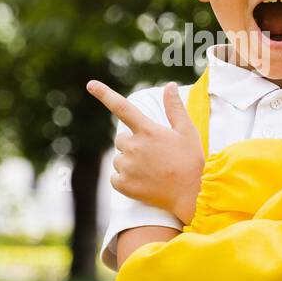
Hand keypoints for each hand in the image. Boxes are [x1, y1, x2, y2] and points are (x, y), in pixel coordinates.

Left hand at [87, 79, 205, 224]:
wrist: (191, 195)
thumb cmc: (191, 162)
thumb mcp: (188, 131)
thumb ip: (175, 108)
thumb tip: (169, 85)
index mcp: (147, 130)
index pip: (122, 108)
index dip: (105, 94)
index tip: (90, 85)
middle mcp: (134, 146)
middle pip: (121, 139)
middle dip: (132, 143)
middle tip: (152, 154)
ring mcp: (127, 166)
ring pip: (118, 159)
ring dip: (129, 162)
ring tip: (150, 170)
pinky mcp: (123, 184)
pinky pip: (115, 177)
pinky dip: (124, 179)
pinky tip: (141, 182)